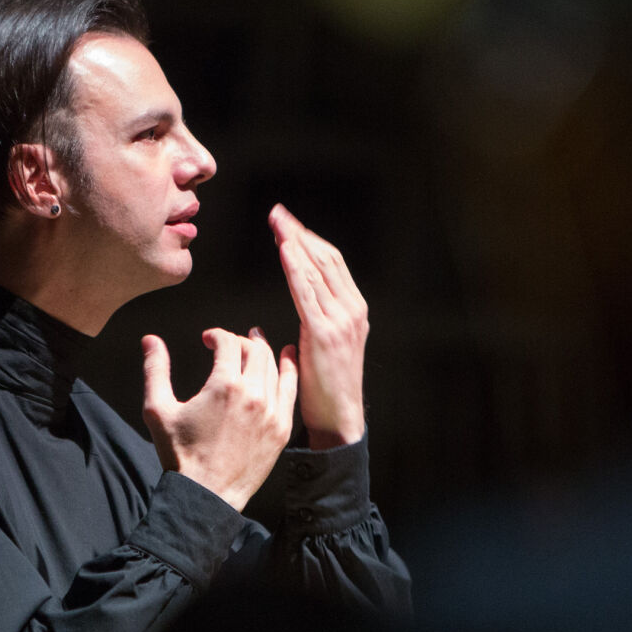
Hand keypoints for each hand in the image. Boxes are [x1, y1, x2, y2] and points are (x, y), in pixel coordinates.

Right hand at [142, 327, 298, 511]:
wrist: (206, 496)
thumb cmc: (180, 455)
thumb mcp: (158, 410)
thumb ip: (155, 371)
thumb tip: (150, 340)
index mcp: (224, 386)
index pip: (228, 343)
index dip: (216, 335)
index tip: (208, 340)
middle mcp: (253, 395)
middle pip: (256, 350)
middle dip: (241, 340)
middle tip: (231, 342)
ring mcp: (272, 412)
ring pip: (275, 367)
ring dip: (264, 352)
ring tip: (257, 343)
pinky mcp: (282, 429)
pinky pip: (290, 391)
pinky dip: (289, 371)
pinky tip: (287, 360)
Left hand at [269, 203, 367, 448]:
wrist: (339, 417)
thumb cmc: (326, 384)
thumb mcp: (327, 342)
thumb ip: (319, 315)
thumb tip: (302, 293)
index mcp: (354, 309)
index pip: (332, 262)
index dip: (309, 239)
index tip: (287, 223)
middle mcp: (352, 309)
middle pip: (325, 258)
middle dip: (300, 233)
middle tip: (277, 214)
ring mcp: (341, 321)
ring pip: (317, 270)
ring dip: (295, 243)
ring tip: (277, 224)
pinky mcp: (324, 335)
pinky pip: (308, 293)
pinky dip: (296, 268)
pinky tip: (284, 251)